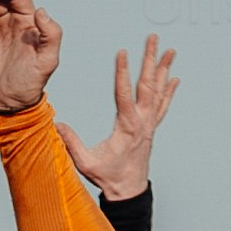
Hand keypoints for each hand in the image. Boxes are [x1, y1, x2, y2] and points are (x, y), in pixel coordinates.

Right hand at [79, 37, 179, 199]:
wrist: (129, 191)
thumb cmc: (108, 177)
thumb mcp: (86, 162)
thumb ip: (72, 143)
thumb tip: (56, 124)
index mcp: (127, 127)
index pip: (124, 94)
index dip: (122, 72)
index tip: (122, 52)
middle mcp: (142, 122)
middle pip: (147, 85)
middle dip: (150, 59)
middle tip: (153, 38)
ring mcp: (149, 124)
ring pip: (158, 91)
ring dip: (163, 69)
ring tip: (170, 50)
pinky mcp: (151, 128)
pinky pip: (163, 105)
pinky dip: (169, 90)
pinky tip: (174, 77)